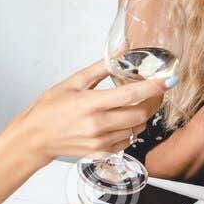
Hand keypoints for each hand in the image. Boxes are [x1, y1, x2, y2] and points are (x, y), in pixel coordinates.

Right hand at [15, 59, 166, 161]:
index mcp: (90, 104)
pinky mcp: (101, 153)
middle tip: (155, 91)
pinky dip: (130, 129)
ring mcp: (100, 142)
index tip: (169, 79)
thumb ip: (101, 67)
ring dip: (142, 115)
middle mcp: (97, 125)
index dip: (154, 87)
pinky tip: (120, 120)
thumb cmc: (49, 109)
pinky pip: (127, 141)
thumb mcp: (73, 82)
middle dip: (153, 101)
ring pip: (137, 129)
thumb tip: (122, 51)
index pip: (131, 95)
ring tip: (134, 104)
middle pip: (141, 114)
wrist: (35, 138)